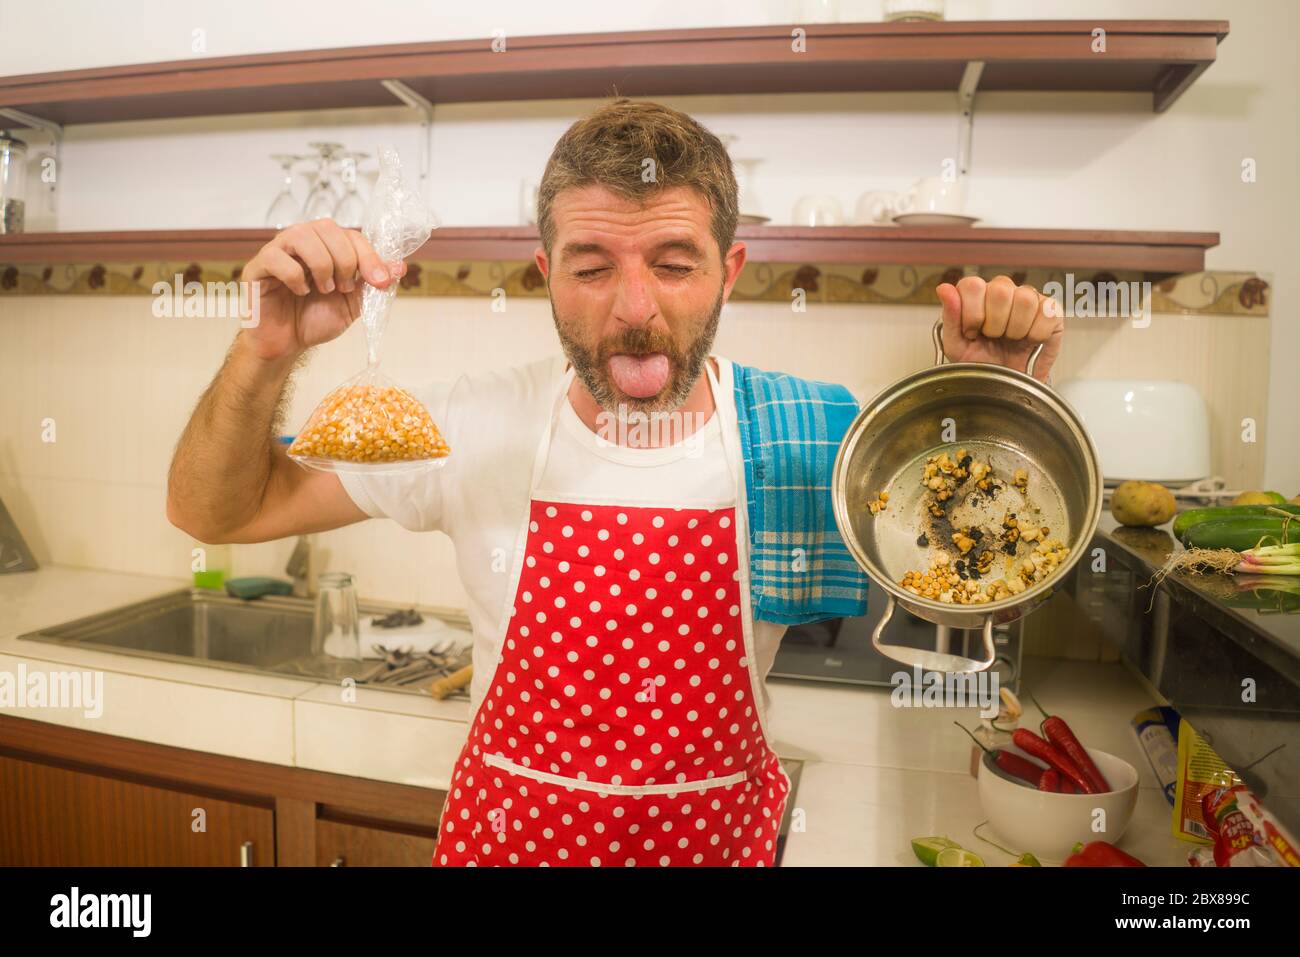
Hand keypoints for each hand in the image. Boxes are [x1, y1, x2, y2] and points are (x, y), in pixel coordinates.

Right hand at [238, 218, 406, 361]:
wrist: (288, 344)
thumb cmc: (316, 319)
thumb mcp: (353, 304)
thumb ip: (373, 285)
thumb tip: (400, 267)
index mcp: (326, 247)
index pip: (351, 235)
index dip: (369, 255)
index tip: (380, 281)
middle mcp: (302, 242)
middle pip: (327, 227)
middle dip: (345, 260)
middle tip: (344, 288)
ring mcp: (278, 251)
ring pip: (300, 235)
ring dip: (321, 264)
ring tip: (325, 289)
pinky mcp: (257, 267)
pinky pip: (276, 257)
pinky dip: (294, 276)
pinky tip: (300, 292)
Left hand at [936, 275, 1062, 381]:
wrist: (1005, 385)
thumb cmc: (980, 362)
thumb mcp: (957, 346)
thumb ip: (950, 317)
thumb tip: (944, 288)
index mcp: (976, 294)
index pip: (972, 285)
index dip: (972, 314)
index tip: (972, 333)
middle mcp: (1002, 289)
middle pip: (1000, 290)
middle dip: (993, 324)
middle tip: (992, 338)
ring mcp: (1028, 297)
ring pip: (1025, 299)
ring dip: (1015, 329)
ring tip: (1010, 340)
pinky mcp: (1051, 310)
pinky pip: (1047, 312)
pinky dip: (1036, 333)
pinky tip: (1028, 341)